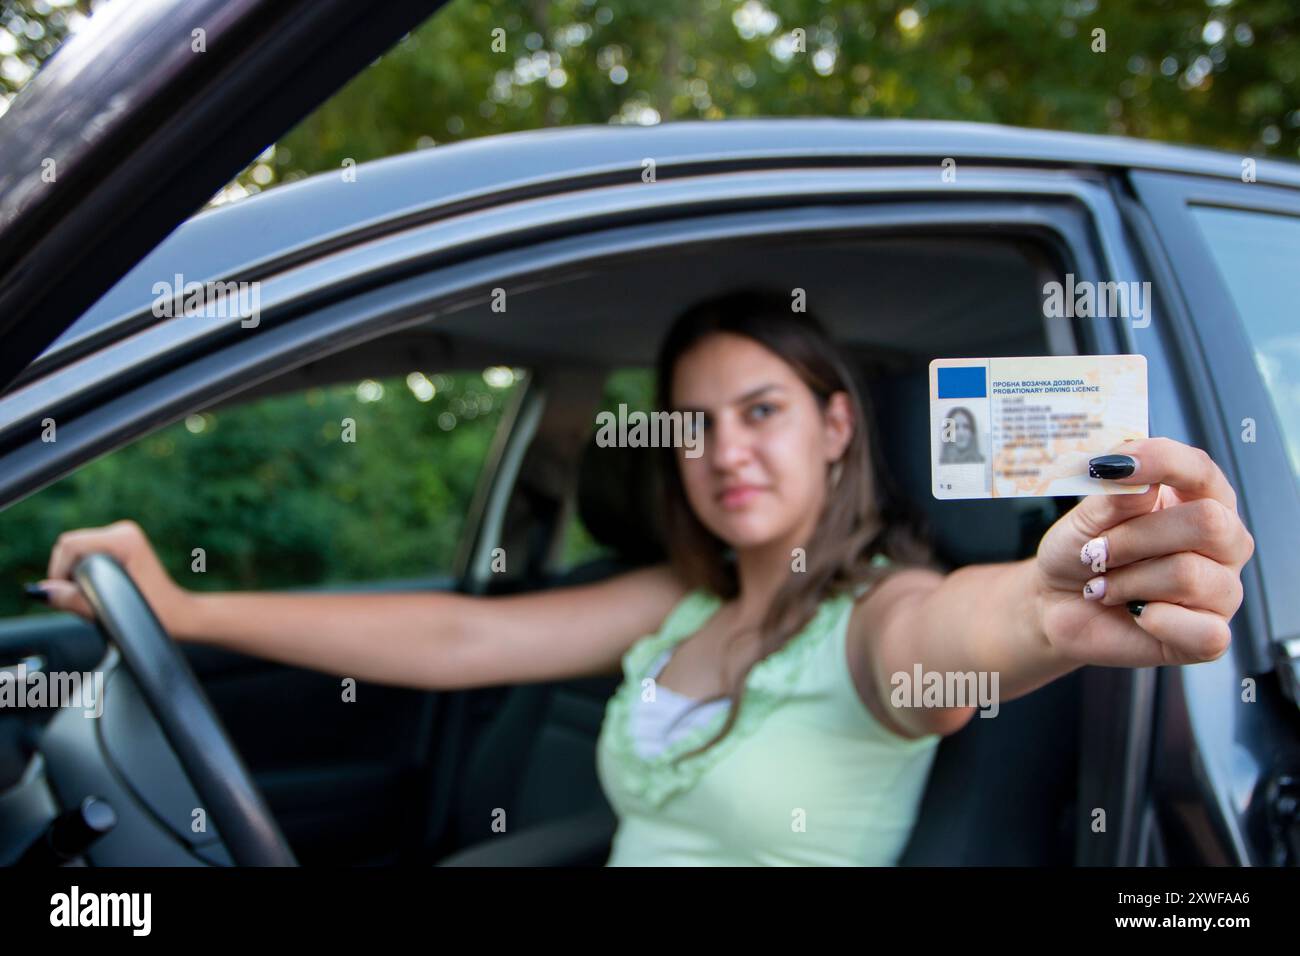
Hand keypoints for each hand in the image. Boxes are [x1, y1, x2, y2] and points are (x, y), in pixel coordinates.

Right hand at [36, 519, 193, 635]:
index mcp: (124, 540)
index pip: (70, 545)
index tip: (64, 595)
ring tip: (93, 597)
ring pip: (76, 552)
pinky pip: (86, 555)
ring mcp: (122, 537)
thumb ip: (73, 599)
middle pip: (70, 547)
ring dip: (74, 575)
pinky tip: (97, 590)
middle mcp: (123, 532)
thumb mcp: (107, 612)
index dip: (58, 571)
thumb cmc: (155, 614)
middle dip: (66, 574)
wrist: (180, 614)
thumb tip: (44, 591)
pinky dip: (83, 573)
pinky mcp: (120, 545)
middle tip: (81, 599)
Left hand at [1034, 437, 1254, 666]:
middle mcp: (1223, 542)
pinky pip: (1203, 630)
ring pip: (1190, 575)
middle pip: (1207, 523)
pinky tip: (1136, 614)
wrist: (1058, 604)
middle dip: (1135, 538)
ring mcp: (1222, 588)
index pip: (1201, 469)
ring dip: (1129, 581)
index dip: (1160, 462)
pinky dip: (1153, 620)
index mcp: (1199, 499)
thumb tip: (1140, 479)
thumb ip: (1117, 496)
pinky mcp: (1210, 635)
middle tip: (1096, 551)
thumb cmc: (1081, 552)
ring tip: (1106, 585)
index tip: (1107, 466)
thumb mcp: (1088, 516)